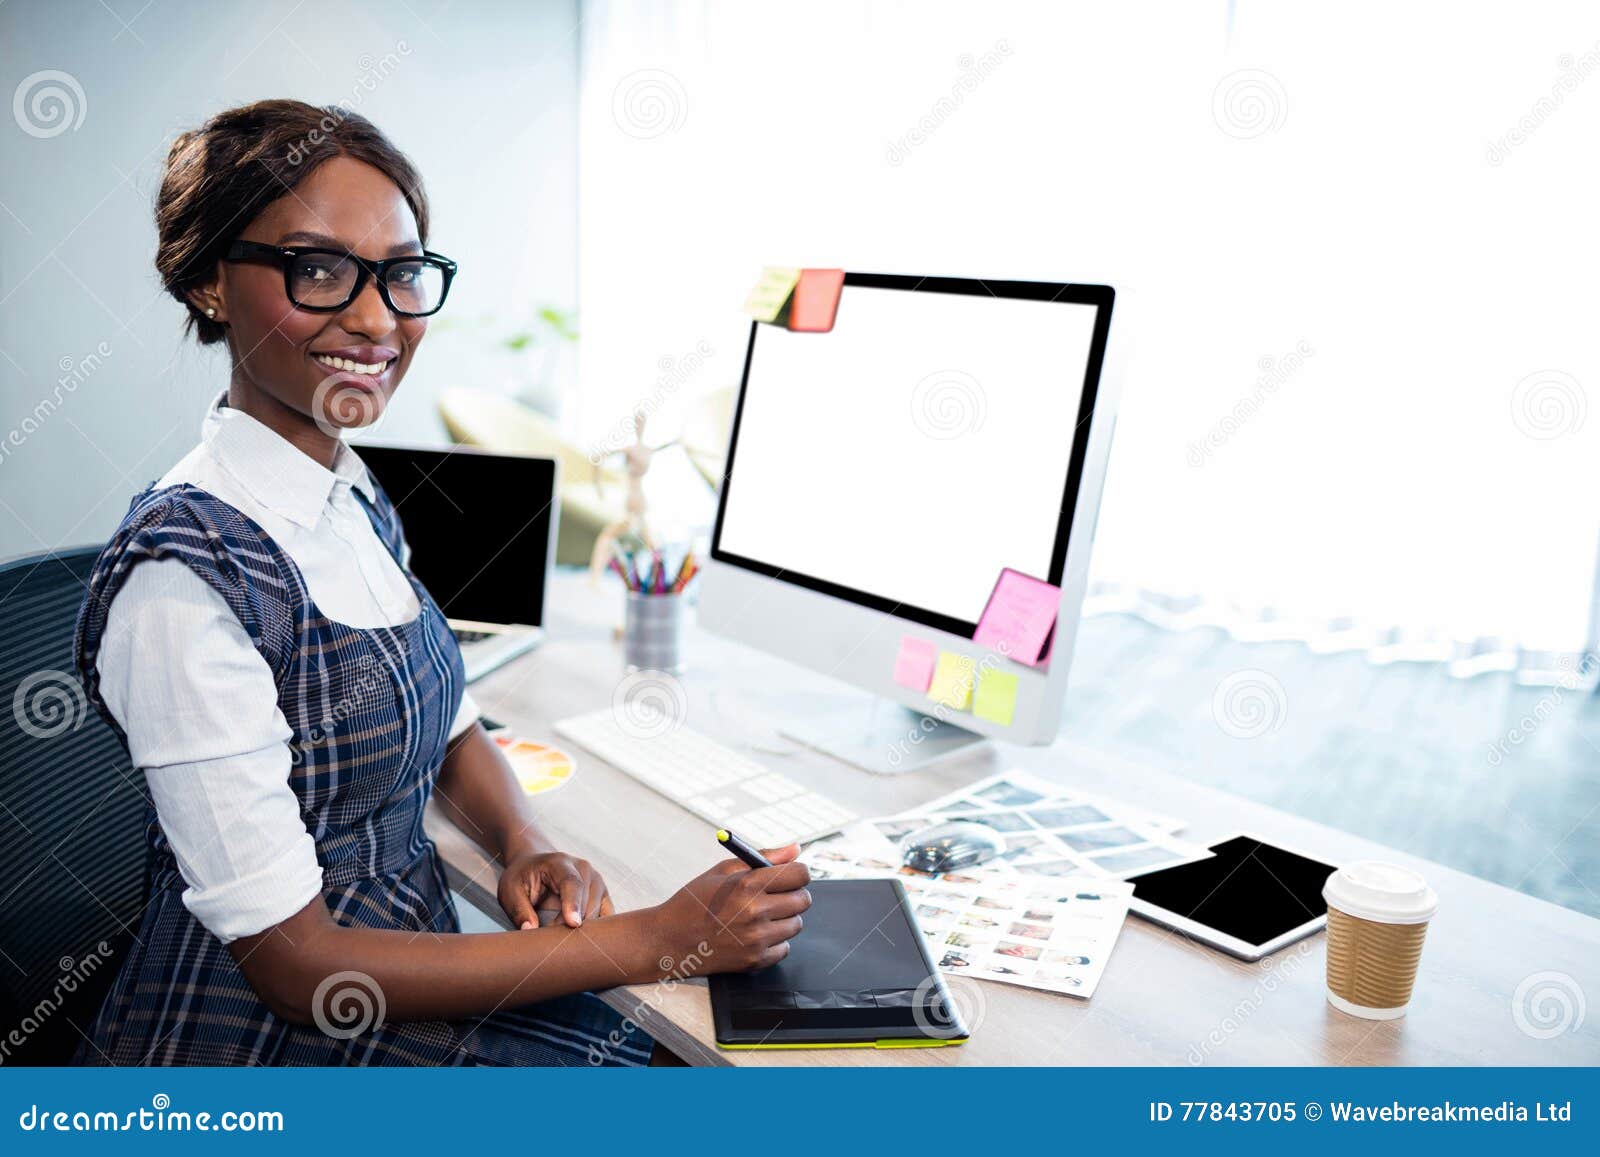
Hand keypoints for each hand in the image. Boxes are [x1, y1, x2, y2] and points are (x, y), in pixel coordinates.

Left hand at [498, 850, 612, 929]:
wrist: (535, 865)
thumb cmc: (522, 878)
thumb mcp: (509, 891)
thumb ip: (518, 910)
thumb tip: (530, 930)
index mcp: (559, 863)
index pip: (572, 883)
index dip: (573, 904)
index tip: (573, 924)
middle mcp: (584, 869)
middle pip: (587, 901)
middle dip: (572, 926)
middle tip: (552, 941)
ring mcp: (597, 881)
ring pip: (599, 912)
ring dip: (582, 930)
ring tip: (559, 935)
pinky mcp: (602, 895)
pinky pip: (607, 917)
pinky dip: (596, 930)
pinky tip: (580, 937)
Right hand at [648, 843, 811, 973]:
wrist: (669, 940)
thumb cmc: (694, 902)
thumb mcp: (723, 871)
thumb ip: (764, 857)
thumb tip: (796, 849)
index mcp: (747, 885)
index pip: (799, 874)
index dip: (798, 873)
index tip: (791, 875)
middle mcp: (754, 912)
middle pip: (803, 900)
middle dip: (794, 894)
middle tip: (776, 895)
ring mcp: (756, 939)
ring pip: (796, 924)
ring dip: (785, 918)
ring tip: (760, 915)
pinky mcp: (755, 960)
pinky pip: (785, 948)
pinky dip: (775, 941)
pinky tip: (755, 934)